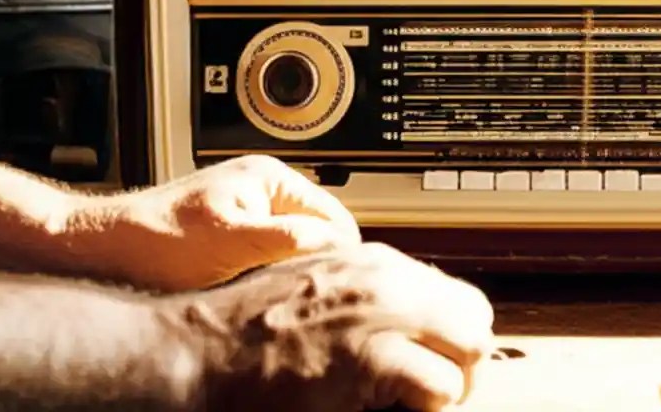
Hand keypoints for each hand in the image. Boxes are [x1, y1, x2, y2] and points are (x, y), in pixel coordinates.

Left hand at [67, 155, 362, 291]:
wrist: (100, 252)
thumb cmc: (153, 242)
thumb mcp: (233, 241)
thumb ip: (291, 238)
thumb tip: (339, 245)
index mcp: (272, 177)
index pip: (337, 219)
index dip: (337, 256)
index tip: (325, 287)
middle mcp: (264, 187)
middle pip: (317, 234)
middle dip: (309, 264)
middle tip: (289, 292)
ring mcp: (247, 209)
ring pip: (293, 250)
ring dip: (284, 273)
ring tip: (261, 289)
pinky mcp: (232, 232)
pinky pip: (268, 257)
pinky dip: (263, 275)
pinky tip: (244, 288)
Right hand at [168, 242, 494, 411]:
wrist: (185, 356)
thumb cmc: (234, 335)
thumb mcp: (311, 290)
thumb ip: (363, 299)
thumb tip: (409, 329)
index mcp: (373, 263)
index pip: (454, 297)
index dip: (449, 339)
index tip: (430, 365)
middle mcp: (386, 280)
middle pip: (475, 320)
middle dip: (461, 361)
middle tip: (426, 395)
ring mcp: (381, 316)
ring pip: (469, 351)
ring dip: (444, 386)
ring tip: (404, 405)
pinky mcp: (371, 359)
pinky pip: (439, 387)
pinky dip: (423, 407)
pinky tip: (380, 410)